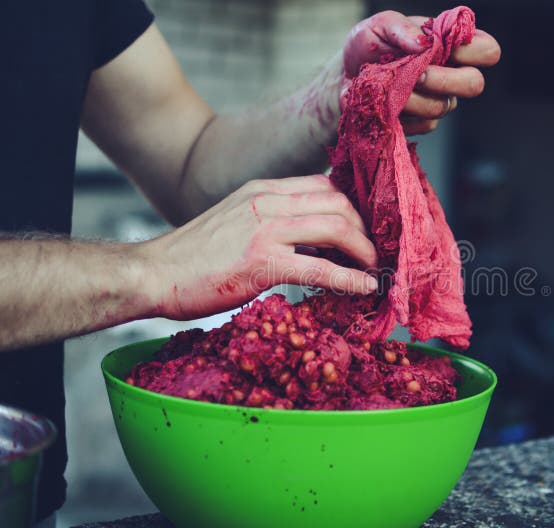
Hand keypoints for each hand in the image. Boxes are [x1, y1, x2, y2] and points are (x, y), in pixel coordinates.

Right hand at [140, 175, 377, 319]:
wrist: (152, 273)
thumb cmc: (193, 256)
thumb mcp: (236, 222)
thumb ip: (271, 221)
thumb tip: (310, 241)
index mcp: (262, 190)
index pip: (323, 185)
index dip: (353, 207)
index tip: (366, 229)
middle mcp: (267, 201)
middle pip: (338, 202)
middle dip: (365, 228)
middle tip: (374, 252)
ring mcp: (265, 230)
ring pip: (336, 228)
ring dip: (364, 250)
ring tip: (374, 268)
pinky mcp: (261, 262)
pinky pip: (320, 268)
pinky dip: (350, 278)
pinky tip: (366, 288)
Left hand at [342, 11, 500, 134]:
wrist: (343, 79)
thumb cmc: (366, 47)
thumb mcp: (379, 26)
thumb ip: (402, 27)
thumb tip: (425, 44)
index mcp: (449, 44)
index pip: (486, 49)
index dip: (475, 50)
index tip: (447, 49)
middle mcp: (451, 73)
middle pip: (474, 84)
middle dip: (445, 79)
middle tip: (418, 74)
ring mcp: (439, 100)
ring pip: (442, 106)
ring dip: (413, 95)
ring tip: (391, 84)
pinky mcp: (423, 122)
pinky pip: (424, 122)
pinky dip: (402, 111)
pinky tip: (387, 101)